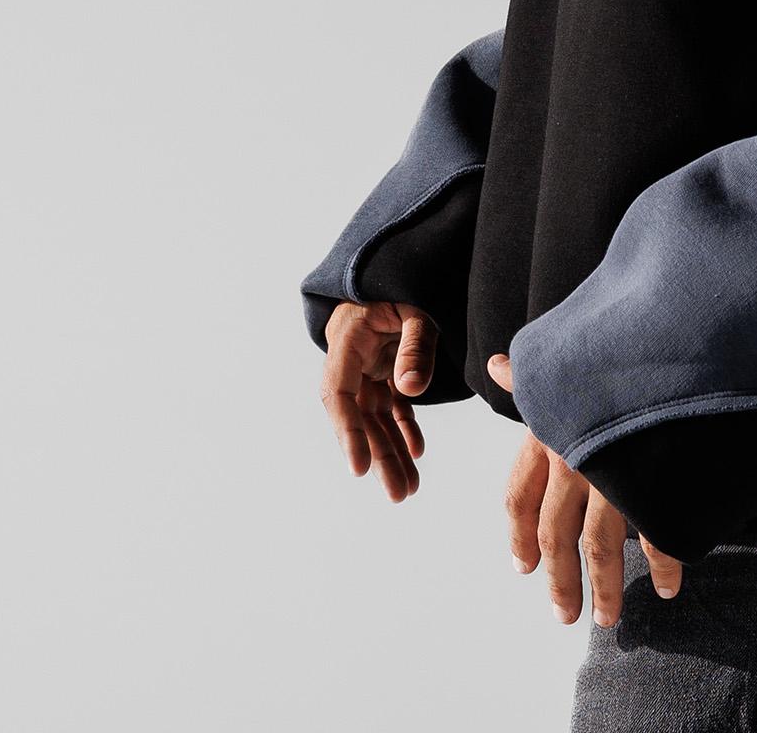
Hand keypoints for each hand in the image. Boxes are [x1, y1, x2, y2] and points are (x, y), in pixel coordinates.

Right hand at [318, 299, 438, 501]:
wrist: (402, 262)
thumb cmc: (406, 282)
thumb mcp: (416, 306)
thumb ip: (414, 345)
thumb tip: (409, 390)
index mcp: (348, 338)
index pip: (339, 393)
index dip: (347, 433)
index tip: (360, 468)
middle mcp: (351, 357)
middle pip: (358, 415)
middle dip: (377, 456)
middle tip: (398, 494)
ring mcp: (367, 365)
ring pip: (375, 417)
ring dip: (391, 451)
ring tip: (409, 488)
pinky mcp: (383, 369)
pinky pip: (390, 406)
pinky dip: (403, 428)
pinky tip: (417, 451)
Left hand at [486, 351, 683, 624]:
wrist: (661, 339)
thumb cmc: (610, 349)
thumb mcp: (564, 361)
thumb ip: (533, 378)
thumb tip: (499, 366)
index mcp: (546, 432)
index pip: (520, 494)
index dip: (519, 534)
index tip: (523, 567)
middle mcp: (572, 456)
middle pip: (557, 533)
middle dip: (560, 579)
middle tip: (564, 615)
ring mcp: (611, 472)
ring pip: (601, 545)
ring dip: (603, 587)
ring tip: (606, 618)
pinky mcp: (651, 478)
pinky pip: (655, 533)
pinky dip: (663, 564)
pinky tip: (667, 586)